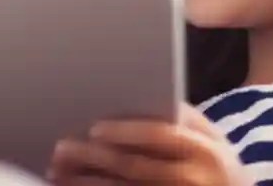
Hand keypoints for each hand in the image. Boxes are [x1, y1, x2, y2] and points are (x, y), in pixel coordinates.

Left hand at [48, 103, 249, 184]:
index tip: (93, 128)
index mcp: (204, 147)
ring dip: (88, 182)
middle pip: (135, 166)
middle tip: (61, 149)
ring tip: (58, 172)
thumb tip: (128, 94)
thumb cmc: (214, 162)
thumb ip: (178, 117)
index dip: (125, 131)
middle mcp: (194, 177)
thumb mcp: (209, 137)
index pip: (160, 135)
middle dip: (94, 157)